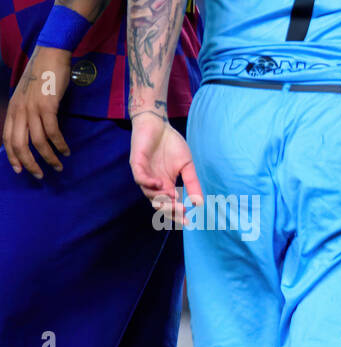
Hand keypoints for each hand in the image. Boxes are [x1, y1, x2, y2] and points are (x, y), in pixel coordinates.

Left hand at [3, 46, 71, 177]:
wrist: (50, 56)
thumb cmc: (41, 75)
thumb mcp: (27, 95)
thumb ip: (26, 111)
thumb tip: (32, 128)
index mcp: (13, 109)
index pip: (7, 139)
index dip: (13, 157)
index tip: (20, 170)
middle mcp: (19, 110)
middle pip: (20, 145)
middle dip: (29, 164)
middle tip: (40, 175)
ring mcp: (32, 108)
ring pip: (37, 141)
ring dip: (48, 157)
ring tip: (58, 166)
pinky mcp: (48, 106)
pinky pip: (52, 132)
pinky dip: (59, 144)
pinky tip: (66, 151)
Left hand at [129, 110, 201, 224]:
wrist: (158, 124)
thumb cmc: (171, 143)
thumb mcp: (187, 165)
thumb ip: (192, 183)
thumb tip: (199, 202)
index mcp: (166, 184)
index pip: (170, 204)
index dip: (177, 214)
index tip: (189, 222)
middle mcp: (154, 182)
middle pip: (159, 203)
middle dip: (170, 209)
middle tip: (181, 211)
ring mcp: (145, 174)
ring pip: (148, 193)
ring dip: (160, 198)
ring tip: (173, 197)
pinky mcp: (137, 164)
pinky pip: (140, 178)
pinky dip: (148, 183)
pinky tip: (159, 184)